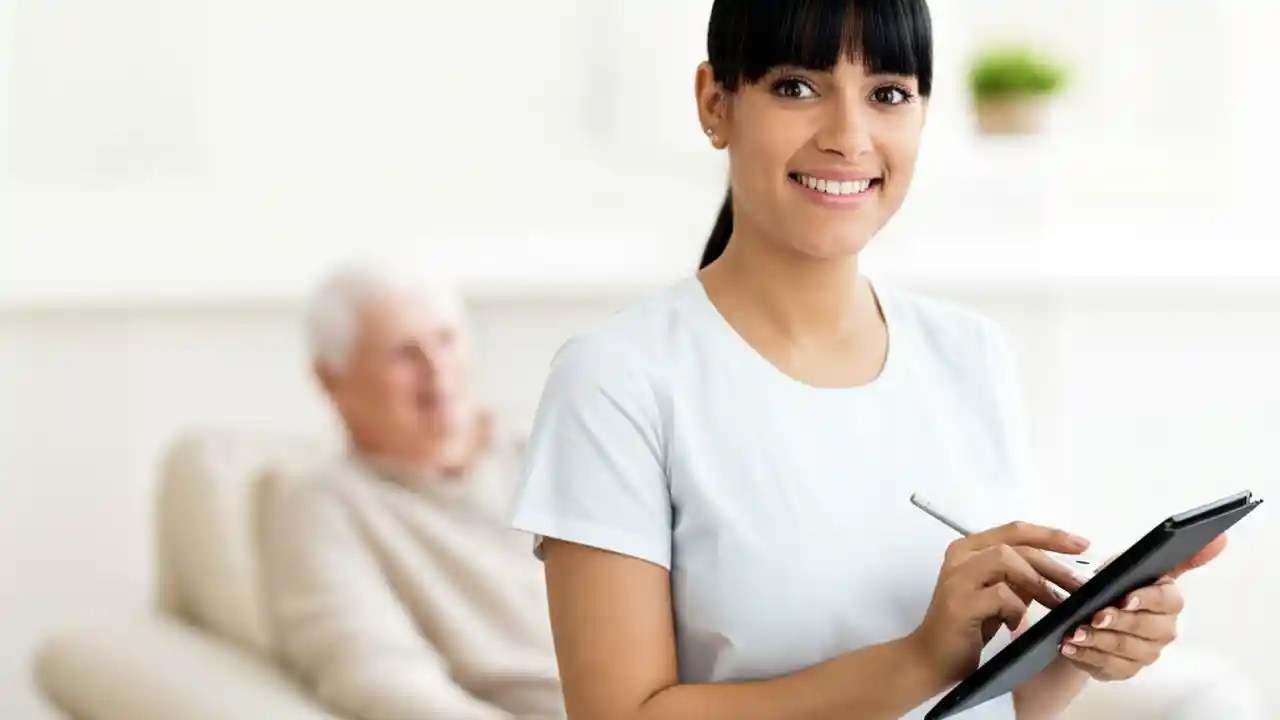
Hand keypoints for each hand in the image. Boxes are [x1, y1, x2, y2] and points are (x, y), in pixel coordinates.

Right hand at [910, 521, 1092, 683]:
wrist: (932, 658)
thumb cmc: (967, 627)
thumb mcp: (1000, 597)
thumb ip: (1020, 579)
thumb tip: (1061, 573)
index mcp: (969, 548)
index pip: (1015, 530)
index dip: (1050, 535)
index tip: (1082, 545)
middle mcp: (960, 556)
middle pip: (1015, 544)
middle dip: (1053, 564)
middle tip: (1078, 585)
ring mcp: (957, 577)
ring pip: (1005, 559)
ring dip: (1037, 581)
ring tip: (1056, 603)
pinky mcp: (959, 603)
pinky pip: (1000, 595)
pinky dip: (1017, 609)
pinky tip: (1017, 625)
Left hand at [1059, 534, 1227, 680]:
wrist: (1094, 617)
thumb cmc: (1118, 587)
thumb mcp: (1135, 564)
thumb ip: (1172, 553)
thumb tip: (1219, 538)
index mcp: (1169, 600)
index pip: (1166, 600)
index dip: (1146, 600)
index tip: (1125, 598)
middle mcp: (1162, 629)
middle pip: (1145, 628)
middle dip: (1118, 621)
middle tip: (1095, 616)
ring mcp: (1145, 652)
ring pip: (1124, 648)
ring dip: (1098, 640)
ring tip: (1074, 632)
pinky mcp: (1125, 669)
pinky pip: (1108, 666)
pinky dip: (1086, 655)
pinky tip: (1070, 647)